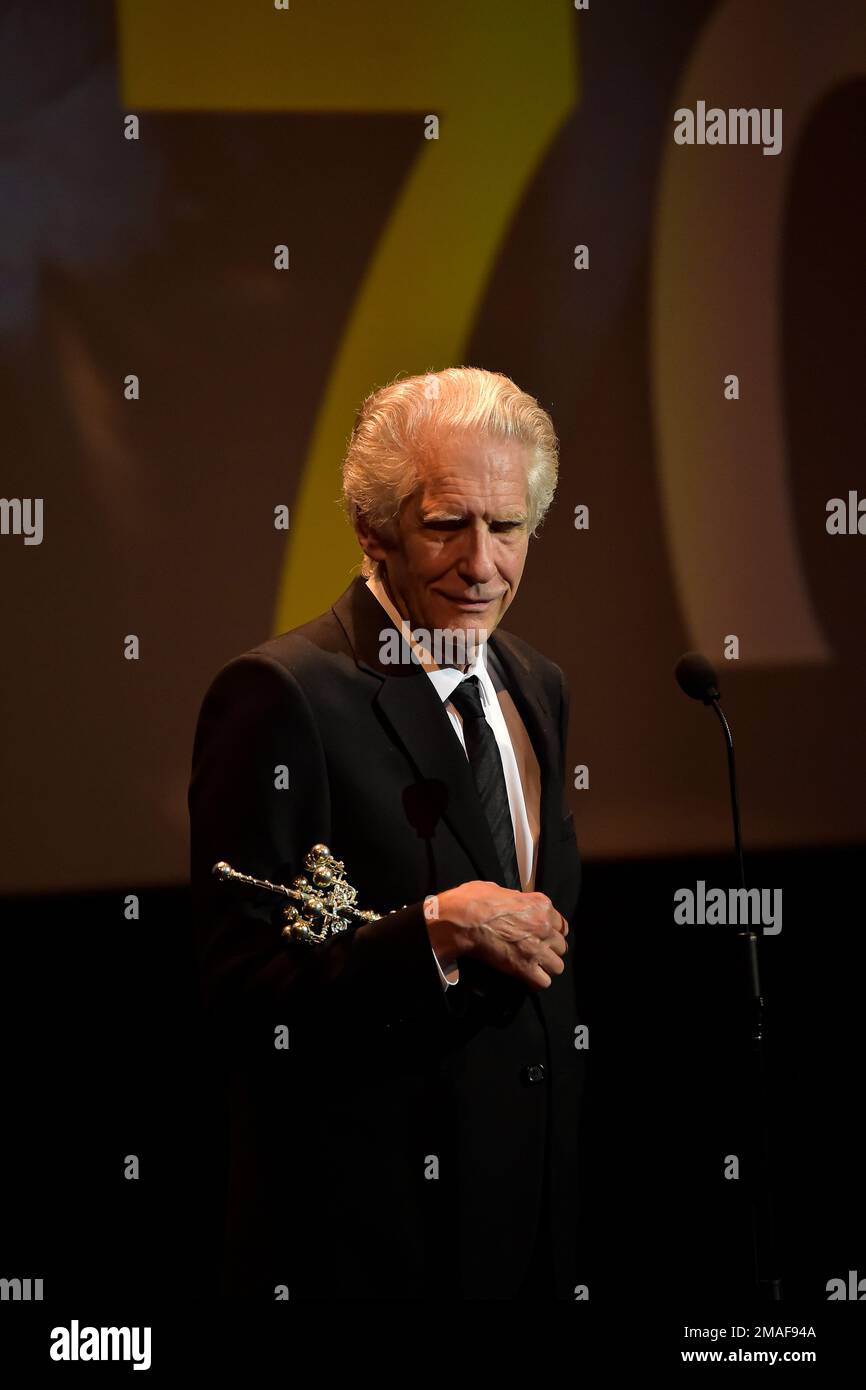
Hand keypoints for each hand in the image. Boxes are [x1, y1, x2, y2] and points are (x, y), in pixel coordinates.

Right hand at [430, 881, 567, 990]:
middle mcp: (544, 926)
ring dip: (546, 967)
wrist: (463, 921)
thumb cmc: (475, 902)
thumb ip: (515, 899)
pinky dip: (535, 982)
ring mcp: (536, 948)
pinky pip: (543, 982)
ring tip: (534, 966)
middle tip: (536, 952)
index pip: (562, 925)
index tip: (545, 937)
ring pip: (557, 966)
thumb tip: (512, 903)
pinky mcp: (524, 967)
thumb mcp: (500, 889)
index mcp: (541, 905)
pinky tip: (526, 977)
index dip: (552, 933)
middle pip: (561, 946)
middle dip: (550, 950)